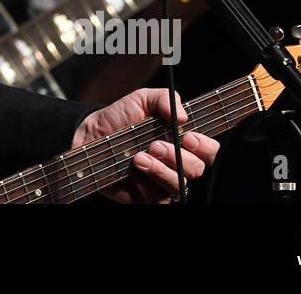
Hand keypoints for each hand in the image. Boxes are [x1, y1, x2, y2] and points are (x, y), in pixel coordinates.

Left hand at [71, 88, 217, 203]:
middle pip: (198, 169)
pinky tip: (135, 170)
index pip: (209, 149)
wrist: (91, 136)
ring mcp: (163, 181)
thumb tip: (183, 116)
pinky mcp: (149, 196)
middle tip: (155, 145)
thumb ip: (164, 99)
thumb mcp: (142, 99)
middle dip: (179, 157)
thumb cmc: (120, 117)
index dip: (204, 146)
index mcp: (182, 140)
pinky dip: (149, 186)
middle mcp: (177, 162)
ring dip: (160, 169)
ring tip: (139, 156)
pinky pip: (160, 200)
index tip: (187, 137)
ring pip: (179, 184)